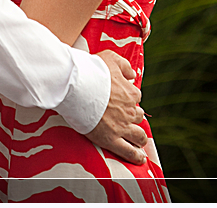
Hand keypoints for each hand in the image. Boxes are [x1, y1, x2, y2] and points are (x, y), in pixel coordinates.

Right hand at [85, 50, 147, 164]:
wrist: (77, 85)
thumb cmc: (92, 70)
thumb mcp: (111, 58)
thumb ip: (125, 66)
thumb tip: (132, 75)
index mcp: (131, 93)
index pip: (136, 97)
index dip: (128, 97)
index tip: (120, 98)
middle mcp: (130, 111)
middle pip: (138, 116)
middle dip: (133, 116)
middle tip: (123, 116)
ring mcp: (122, 126)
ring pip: (139, 135)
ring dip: (139, 137)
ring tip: (136, 139)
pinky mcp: (111, 139)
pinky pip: (128, 151)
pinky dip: (136, 156)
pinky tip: (139, 158)